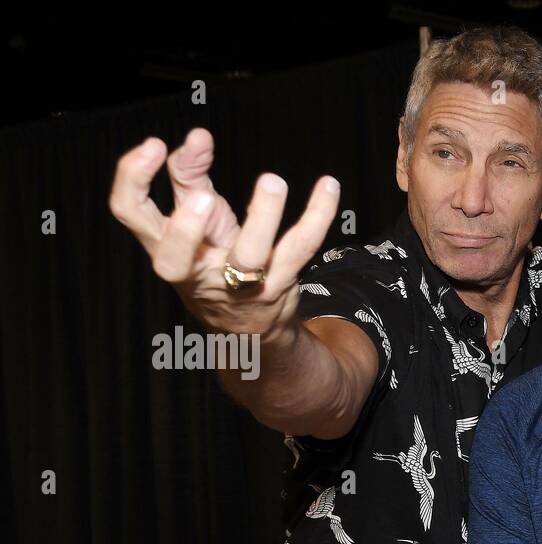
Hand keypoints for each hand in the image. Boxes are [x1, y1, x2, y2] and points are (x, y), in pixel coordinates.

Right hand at [109, 127, 340, 345]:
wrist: (249, 325)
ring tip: (273, 181)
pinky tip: (329, 186)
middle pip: (176, 259)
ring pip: (249, 258)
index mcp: (164, 247)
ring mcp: (237, 285)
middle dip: (187, 228)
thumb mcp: (195, 216)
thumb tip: (198, 137)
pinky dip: (317, 217)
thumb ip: (189, 174)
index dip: (132, 179)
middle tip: (202, 195)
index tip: (153, 145)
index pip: (130, 214)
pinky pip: (300, 250)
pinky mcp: (278, 286)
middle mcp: (195, 273)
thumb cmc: (212, 257)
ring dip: (262, 218)